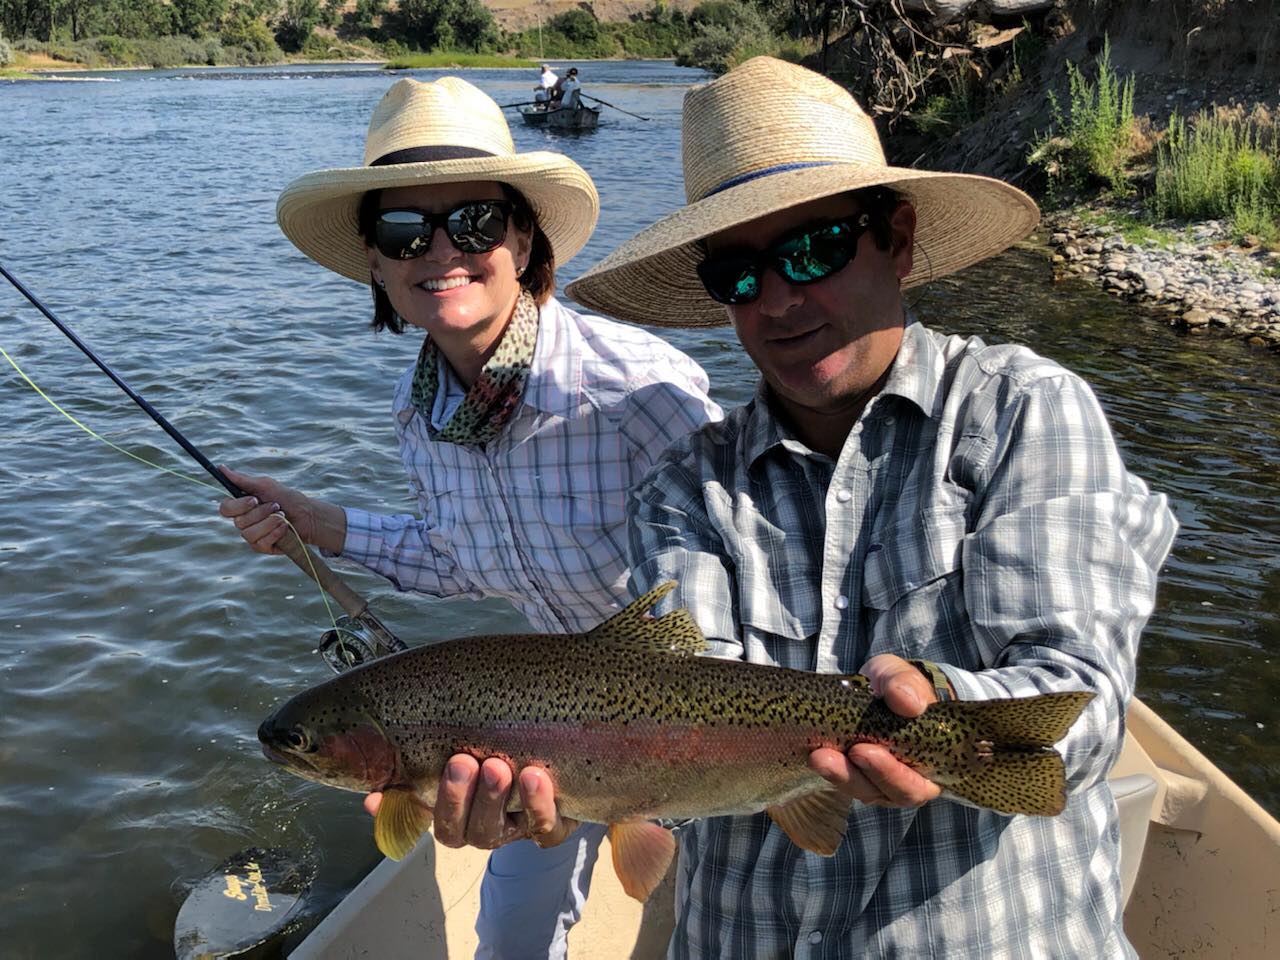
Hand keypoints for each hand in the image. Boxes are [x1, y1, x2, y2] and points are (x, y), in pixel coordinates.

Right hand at [216, 466, 342, 553]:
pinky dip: (275, 533)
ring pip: (249, 533)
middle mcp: (244, 522)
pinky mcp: (262, 547)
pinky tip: (285, 528)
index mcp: (242, 506)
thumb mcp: (266, 485)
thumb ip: (243, 479)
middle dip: (261, 513)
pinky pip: (260, 543)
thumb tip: (221, 468)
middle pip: (238, 522)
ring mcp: (252, 535)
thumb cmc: (287, 498)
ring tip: (283, 517)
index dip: (238, 506)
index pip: (225, 508)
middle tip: (276, 506)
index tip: (254, 500)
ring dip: (270, 523)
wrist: (308, 515)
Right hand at [364, 754, 577, 850]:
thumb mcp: (456, 766)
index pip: (436, 822)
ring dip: (496, 799)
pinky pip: (546, 827)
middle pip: (468, 828)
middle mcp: (485, 830)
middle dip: (460, 797)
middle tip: (463, 762)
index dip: (421, 807)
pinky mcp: (554, 827)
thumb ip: (414, 776)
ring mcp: (519, 831)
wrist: (556, 771)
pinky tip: (535, 776)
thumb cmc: (496, 763)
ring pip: (502, 829)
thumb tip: (370, 798)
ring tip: (498, 766)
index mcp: (458, 819)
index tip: (412, 779)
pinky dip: (540, 804)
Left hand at [808, 654, 943, 808]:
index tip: (869, 750)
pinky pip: (844, 783)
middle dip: (868, 775)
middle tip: (850, 752)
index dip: (897, 774)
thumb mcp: (900, 675)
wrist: (870, 688)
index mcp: (932, 759)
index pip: (921, 782)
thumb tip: (908, 704)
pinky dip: (830, 771)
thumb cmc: (894, 685)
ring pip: (865, 791)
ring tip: (819, 757)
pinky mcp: (855, 779)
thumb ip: (907, 684)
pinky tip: (813, 756)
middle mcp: (911, 779)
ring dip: (841, 776)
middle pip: (894, 793)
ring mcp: (881, 783)